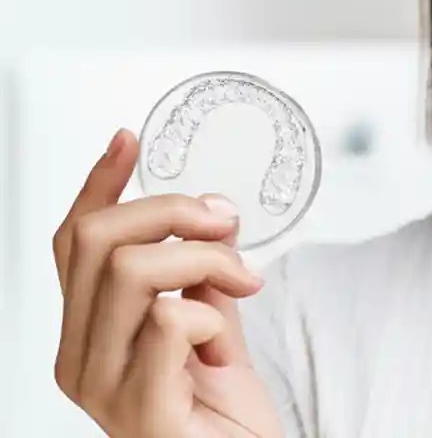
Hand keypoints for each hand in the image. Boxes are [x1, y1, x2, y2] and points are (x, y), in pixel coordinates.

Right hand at [52, 129, 283, 437]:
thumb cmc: (225, 419)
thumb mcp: (214, 328)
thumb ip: (202, 277)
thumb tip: (210, 217)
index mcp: (89, 333)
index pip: (73, 243)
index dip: (98, 185)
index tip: (128, 140)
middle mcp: (80, 359)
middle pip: (97, 241)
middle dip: (174, 211)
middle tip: (228, 226)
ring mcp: (103, 388)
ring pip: (132, 270)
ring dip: (206, 260)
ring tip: (241, 287)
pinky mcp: (140, 412)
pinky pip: (170, 321)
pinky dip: (213, 317)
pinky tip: (222, 349)